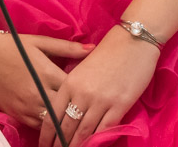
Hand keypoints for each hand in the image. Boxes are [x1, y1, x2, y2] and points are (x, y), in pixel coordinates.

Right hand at [0, 31, 91, 128]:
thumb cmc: (13, 46)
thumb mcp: (40, 43)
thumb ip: (67, 48)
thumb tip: (92, 48)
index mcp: (46, 72)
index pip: (73, 90)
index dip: (85, 94)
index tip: (94, 94)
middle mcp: (38, 92)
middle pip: (66, 110)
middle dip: (78, 113)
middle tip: (91, 115)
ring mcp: (27, 105)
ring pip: (53, 122)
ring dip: (65, 122)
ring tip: (78, 124)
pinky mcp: (17, 113)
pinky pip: (38, 126)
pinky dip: (49, 126)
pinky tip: (58, 126)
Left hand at [39, 25, 158, 145]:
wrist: (132, 42)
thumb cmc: (107, 53)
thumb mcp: (81, 67)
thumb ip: (72, 87)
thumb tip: (65, 108)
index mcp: (69, 82)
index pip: (52, 115)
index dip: (48, 134)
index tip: (45, 144)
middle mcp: (81, 93)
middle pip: (66, 127)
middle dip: (60, 143)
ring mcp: (100, 100)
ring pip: (84, 132)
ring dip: (77, 145)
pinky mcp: (119, 105)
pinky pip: (105, 129)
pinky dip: (97, 141)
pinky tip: (93, 146)